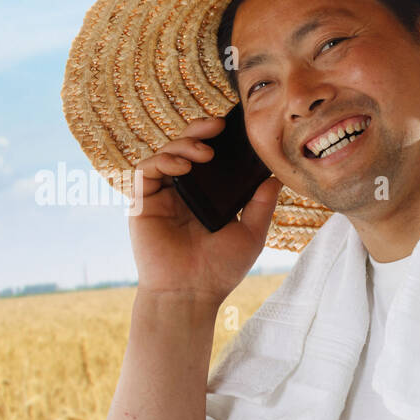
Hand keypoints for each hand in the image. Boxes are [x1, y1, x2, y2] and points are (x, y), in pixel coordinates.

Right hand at [128, 116, 281, 305]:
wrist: (191, 294)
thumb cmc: (220, 270)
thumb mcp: (250, 234)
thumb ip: (261, 205)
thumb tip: (277, 177)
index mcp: (205, 194)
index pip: (208, 156)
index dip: (216, 138)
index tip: (232, 127)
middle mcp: (182, 191)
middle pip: (185, 147)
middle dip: (199, 130)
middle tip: (217, 125)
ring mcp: (161, 195)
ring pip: (165, 153)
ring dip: (183, 145)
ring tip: (204, 153)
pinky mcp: (142, 203)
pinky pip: (146, 171)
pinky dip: (163, 161)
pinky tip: (182, 167)